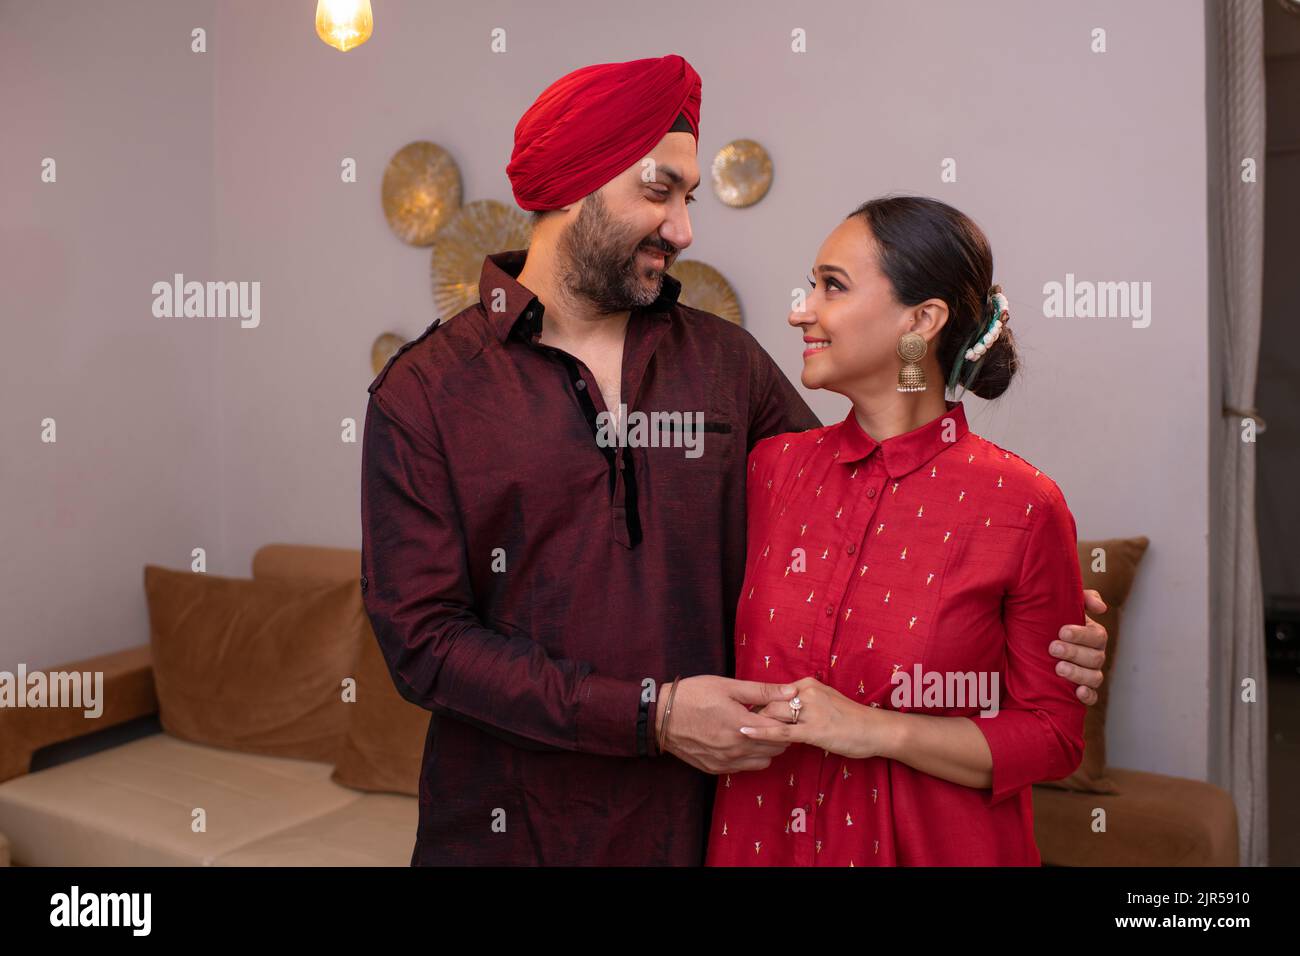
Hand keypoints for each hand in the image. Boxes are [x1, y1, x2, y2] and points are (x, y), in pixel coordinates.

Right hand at [657, 676, 795, 774]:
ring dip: (766, 747)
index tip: (780, 709)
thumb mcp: (728, 686)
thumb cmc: (694, 695)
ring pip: (764, 761)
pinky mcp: (716, 769)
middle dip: (779, 733)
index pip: (781, 731)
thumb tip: (791, 691)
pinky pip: (745, 768)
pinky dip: (750, 756)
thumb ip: (762, 691)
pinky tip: (740, 740)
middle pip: (776, 748)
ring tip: (755, 730)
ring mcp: (726, 762)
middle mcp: (736, 749)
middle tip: (768, 718)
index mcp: (742, 726)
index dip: (785, 719)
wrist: (660, 716)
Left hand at [739, 677, 899, 759]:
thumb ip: (804, 702)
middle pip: (770, 701)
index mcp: (809, 684)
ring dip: (755, 724)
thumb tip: (782, 709)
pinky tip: (745, 733)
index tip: (741, 711)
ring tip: (734, 731)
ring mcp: (811, 711)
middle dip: (752, 714)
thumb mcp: (825, 702)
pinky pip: (782, 731)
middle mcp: (808, 693)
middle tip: (732, 724)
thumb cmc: (852, 719)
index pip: (774, 692)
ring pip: (774, 714)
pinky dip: (761, 732)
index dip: (758, 704)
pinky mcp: (814, 730)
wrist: (877, 730)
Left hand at [1049, 588, 1108, 704]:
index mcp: (1092, 635)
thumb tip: (1101, 608)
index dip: (1081, 634)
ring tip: (1058, 668)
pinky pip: (1093, 697)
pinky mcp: (1083, 690)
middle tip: (1053, 648)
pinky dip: (1087, 695)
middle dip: (1074, 652)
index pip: (1097, 635)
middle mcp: (1095, 655)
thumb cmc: (1051, 621)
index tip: (1061, 631)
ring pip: (1095, 677)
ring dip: (1078, 673)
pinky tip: (1077, 692)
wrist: (1034, 642)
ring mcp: (1090, 674)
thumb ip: (1083, 598)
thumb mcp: (1063, 606)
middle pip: (1095, 657)